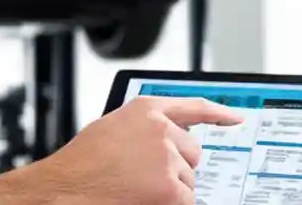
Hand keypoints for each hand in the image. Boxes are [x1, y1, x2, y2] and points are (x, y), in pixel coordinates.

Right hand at [34, 96, 241, 204]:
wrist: (66, 188)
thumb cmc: (82, 163)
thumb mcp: (113, 128)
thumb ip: (144, 127)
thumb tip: (169, 138)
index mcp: (146, 109)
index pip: (194, 106)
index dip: (218, 113)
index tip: (235, 118)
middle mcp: (161, 128)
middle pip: (194, 152)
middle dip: (178, 166)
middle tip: (147, 177)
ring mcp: (168, 157)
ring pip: (189, 179)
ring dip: (171, 188)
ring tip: (137, 188)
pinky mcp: (172, 187)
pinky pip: (186, 199)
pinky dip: (171, 204)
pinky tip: (145, 199)